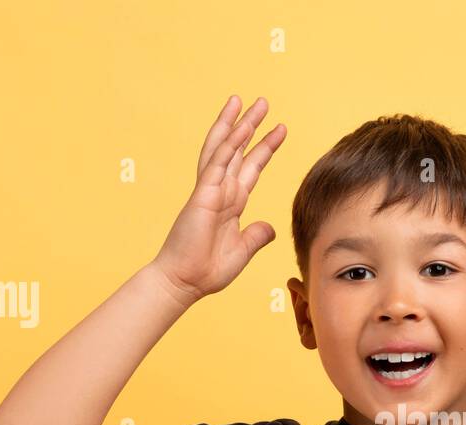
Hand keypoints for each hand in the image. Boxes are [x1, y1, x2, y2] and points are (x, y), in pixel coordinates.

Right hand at [152, 95, 286, 304]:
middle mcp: (221, 191)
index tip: (280, 129)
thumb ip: (256, 236)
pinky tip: (239, 127)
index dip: (265, 148)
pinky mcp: (202, 196)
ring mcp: (210, 191)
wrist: (185, 283)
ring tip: (247, 101)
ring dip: (236, 124)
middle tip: (263, 102)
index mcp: (231, 203)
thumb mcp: (242, 251)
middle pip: (238, 150)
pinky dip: (228, 144)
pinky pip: (217, 164)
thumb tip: (270, 227)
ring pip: (224, 149)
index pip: (250, 168)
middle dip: (251, 126)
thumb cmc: (207, 270)